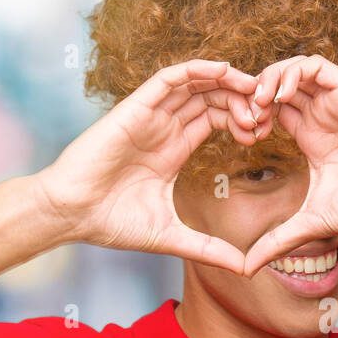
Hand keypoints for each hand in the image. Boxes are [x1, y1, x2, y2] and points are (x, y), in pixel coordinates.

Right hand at [33, 59, 259, 272]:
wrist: (72, 215)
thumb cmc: (112, 224)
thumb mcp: (173, 236)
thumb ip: (209, 249)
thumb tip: (244, 269)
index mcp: (173, 150)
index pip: (214, 120)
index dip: (241, 119)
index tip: (263, 131)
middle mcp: (164, 128)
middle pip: (210, 98)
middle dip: (241, 99)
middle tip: (265, 110)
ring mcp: (149, 116)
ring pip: (194, 84)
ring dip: (226, 81)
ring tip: (253, 87)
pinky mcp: (135, 109)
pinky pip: (168, 79)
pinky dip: (195, 69)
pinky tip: (222, 69)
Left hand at [242, 54, 337, 275]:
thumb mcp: (309, 224)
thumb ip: (277, 241)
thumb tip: (246, 269)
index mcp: (311, 138)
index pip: (272, 111)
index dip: (251, 117)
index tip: (243, 138)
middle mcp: (321, 116)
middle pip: (277, 85)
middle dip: (254, 95)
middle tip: (244, 117)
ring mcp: (335, 101)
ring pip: (292, 69)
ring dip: (268, 79)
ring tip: (258, 103)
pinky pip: (314, 65)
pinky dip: (292, 71)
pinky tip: (280, 96)